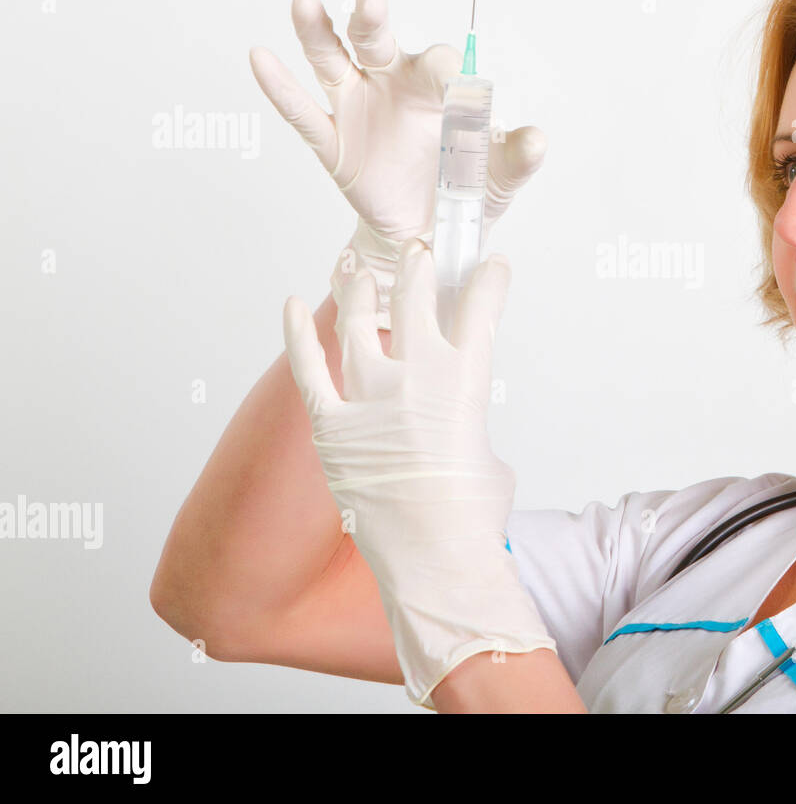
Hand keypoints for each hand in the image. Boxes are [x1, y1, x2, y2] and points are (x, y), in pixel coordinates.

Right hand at [251, 0, 546, 325]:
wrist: (431, 232)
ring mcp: (360, 108)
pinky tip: (261, 58)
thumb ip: (517, 157)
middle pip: (378, 43)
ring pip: (334, 61)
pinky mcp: (335, 142)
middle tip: (369, 2)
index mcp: (438, 87)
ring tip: (304, 4)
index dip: (447, 75)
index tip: (454, 88)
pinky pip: (303, 112)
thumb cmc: (467, 190)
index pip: (440, 66)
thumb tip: (538, 139)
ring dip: (318, 33)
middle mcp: (394, 84)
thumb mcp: (500, 177)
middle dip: (373, 22)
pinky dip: (281, 87)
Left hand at [282, 237, 554, 707]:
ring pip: (358, 321)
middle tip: (419, 253)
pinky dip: (295, 334)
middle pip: (413, 298)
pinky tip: (289, 304)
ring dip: (360, 289)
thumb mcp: (488, 456)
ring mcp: (369, 397)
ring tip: (360, 268)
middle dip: (419, 268)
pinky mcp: (331, 425)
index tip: (489, 267)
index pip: (479, 308)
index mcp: (465, 379)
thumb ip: (467, 427)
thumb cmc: (471, 518)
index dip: (488, 281)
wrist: (436, 559)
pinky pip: (307, 367)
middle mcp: (415, 376)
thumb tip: (451, 431)